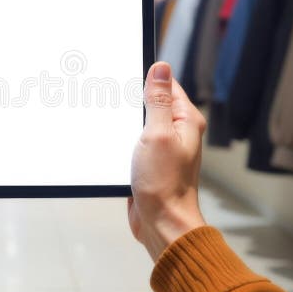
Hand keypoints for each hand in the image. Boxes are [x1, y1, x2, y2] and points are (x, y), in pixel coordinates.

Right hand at [128, 62, 206, 259]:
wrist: (162, 223)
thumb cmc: (164, 183)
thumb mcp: (157, 134)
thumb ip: (158, 100)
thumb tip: (161, 68)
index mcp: (185, 120)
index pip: (166, 85)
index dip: (145, 77)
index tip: (122, 73)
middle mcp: (177, 132)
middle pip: (151, 102)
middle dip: (131, 100)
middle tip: (109, 98)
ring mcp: (164, 147)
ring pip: (139, 123)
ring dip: (124, 123)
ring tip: (107, 119)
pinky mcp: (150, 162)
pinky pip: (134, 142)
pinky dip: (122, 140)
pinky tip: (109, 141)